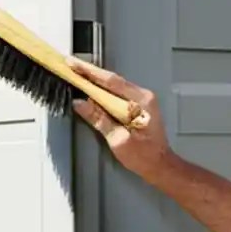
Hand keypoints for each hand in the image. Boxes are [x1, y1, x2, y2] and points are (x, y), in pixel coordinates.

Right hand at [65, 55, 173, 180]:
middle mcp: (143, 95)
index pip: (111, 82)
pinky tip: (91, 89)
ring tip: (76, 74)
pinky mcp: (138, 105)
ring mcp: (142, 99)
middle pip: (112, 80)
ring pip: (114, 85)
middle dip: (90, 73)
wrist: (160, 165)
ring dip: (95, 80)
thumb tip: (80, 103)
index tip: (73, 65)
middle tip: (70, 66)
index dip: (90, 72)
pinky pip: (117, 93)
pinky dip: (103, 90)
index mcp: (141, 101)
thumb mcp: (118, 140)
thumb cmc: (144, 156)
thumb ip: (99, 119)